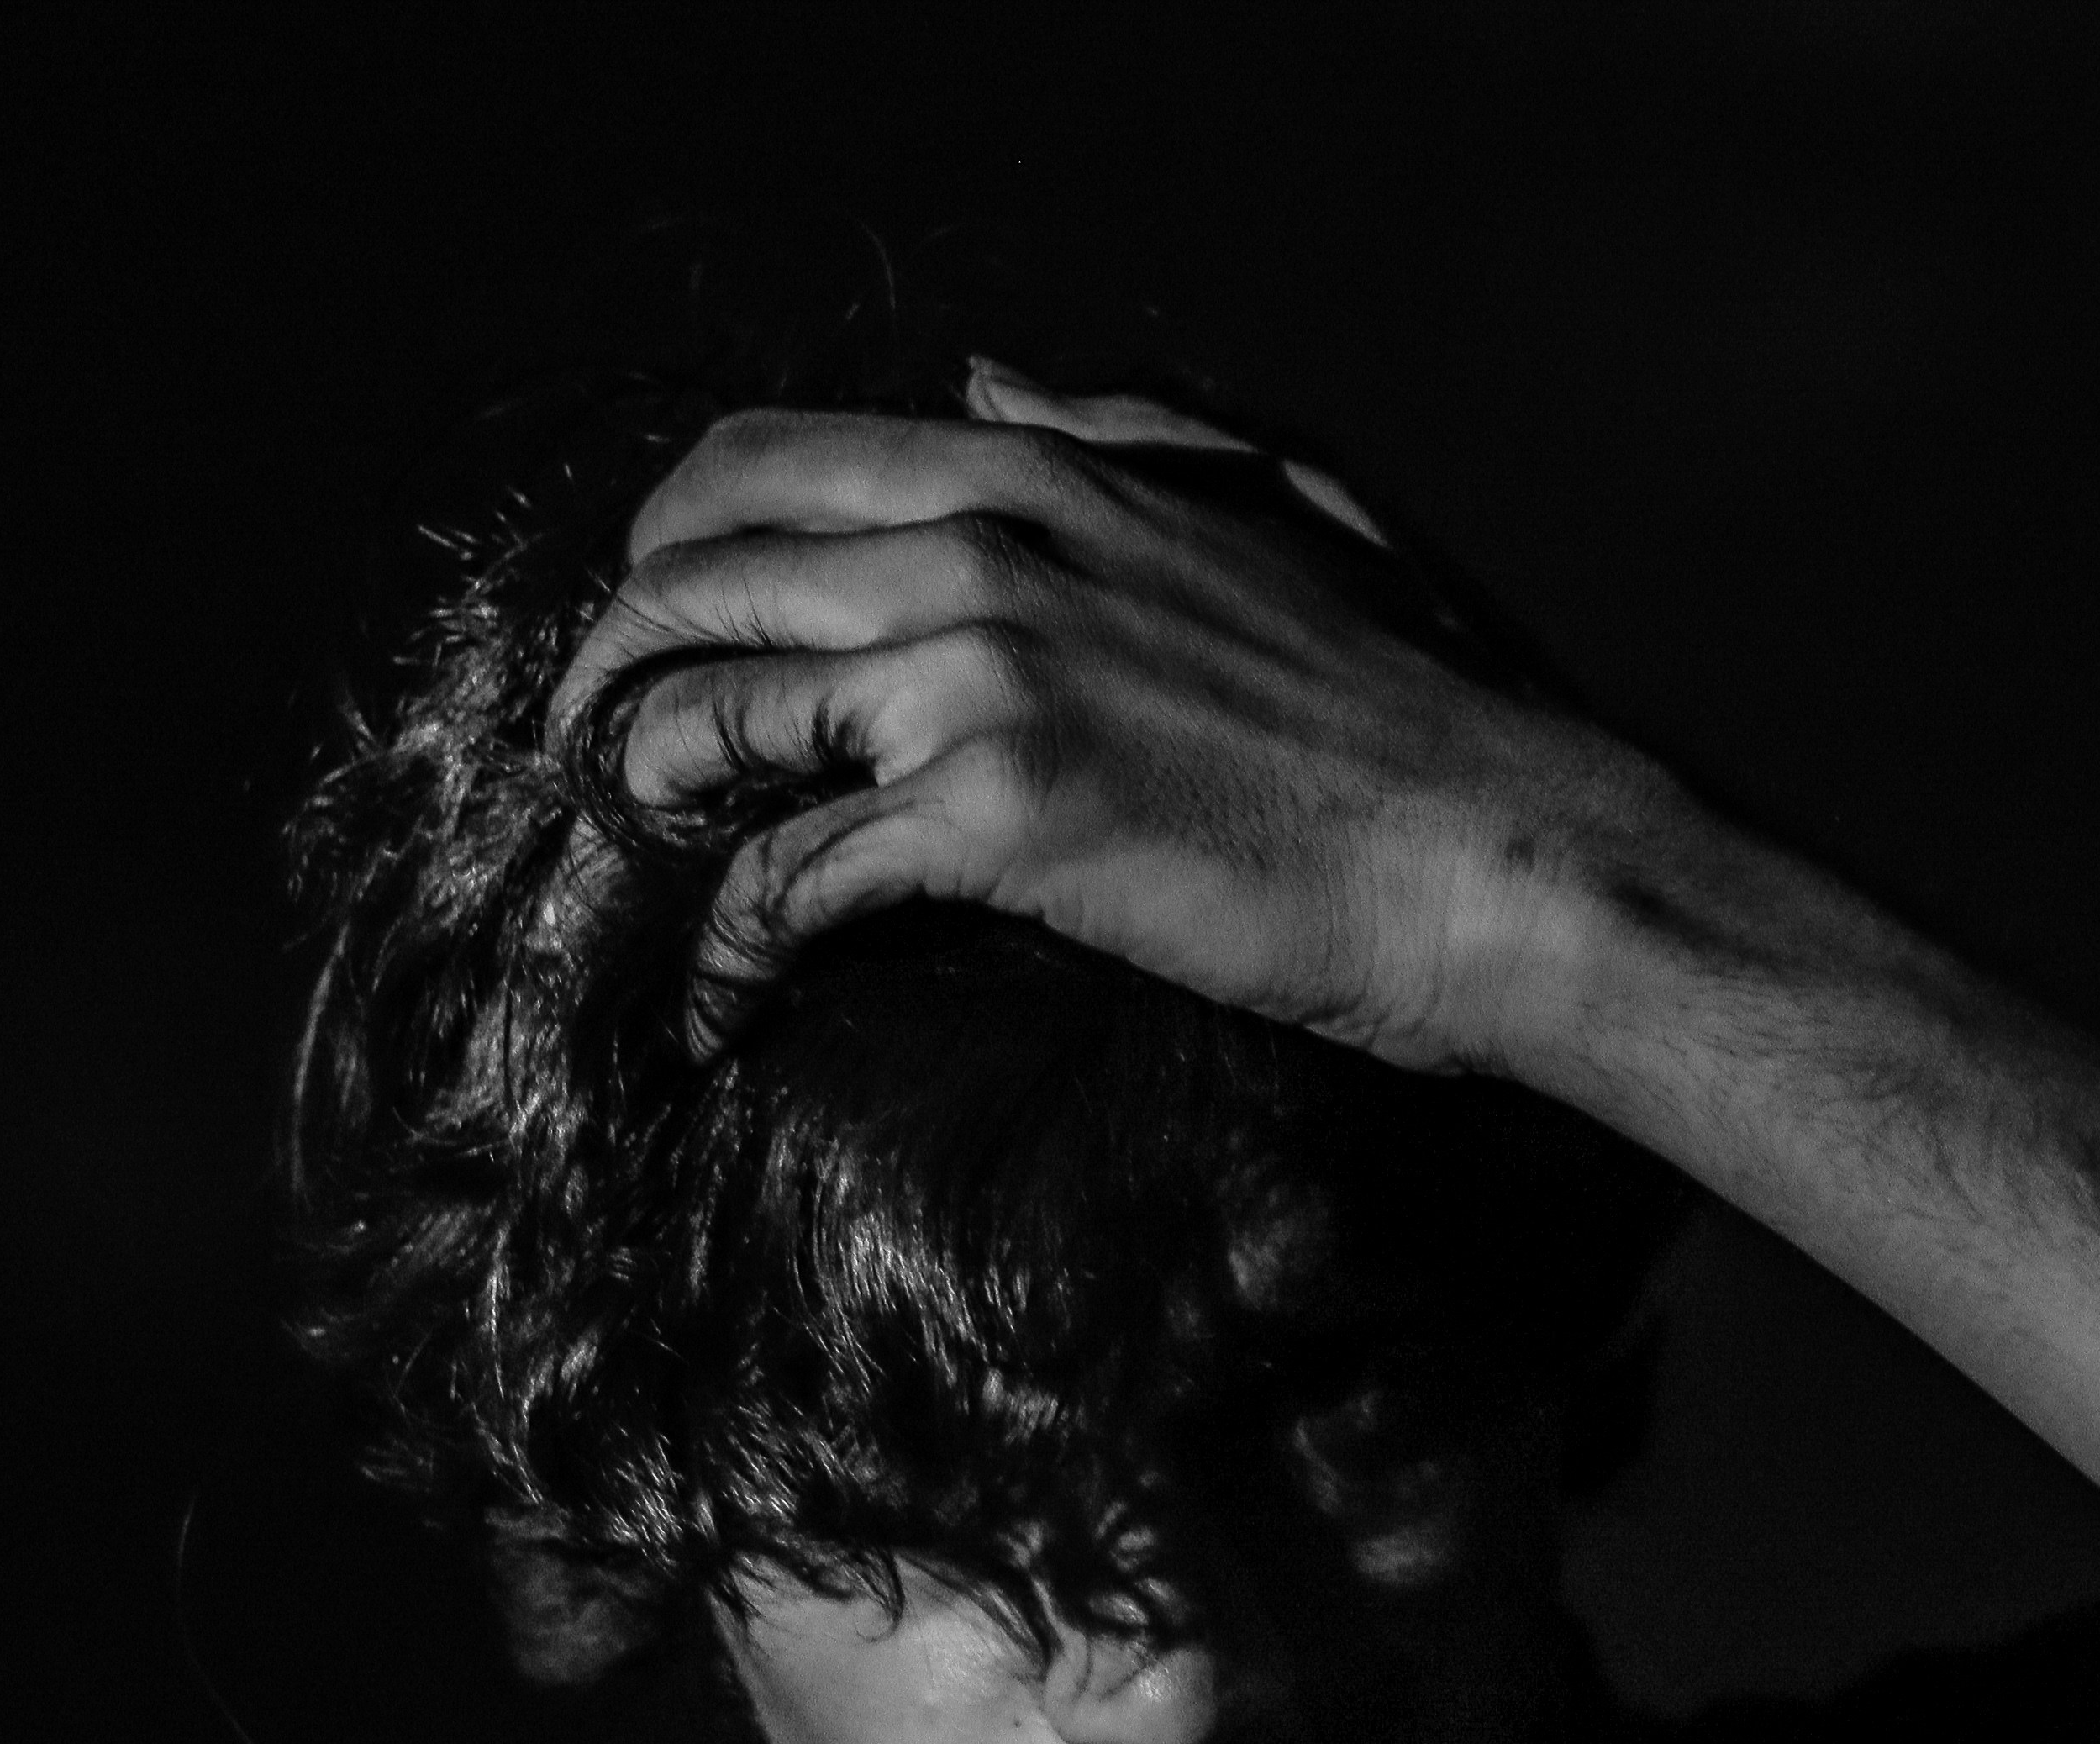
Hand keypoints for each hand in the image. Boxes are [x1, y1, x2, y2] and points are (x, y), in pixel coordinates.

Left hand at [561, 362, 1640, 1067]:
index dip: (670, 547)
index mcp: (1040, 471)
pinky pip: (787, 880)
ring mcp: (980, 685)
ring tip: (635, 868)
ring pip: (710, 718)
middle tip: (594, 756)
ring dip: (643, 798)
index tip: (653, 624)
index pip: (763, 464)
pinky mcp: (995, 826)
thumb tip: (983, 382)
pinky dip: (722, 950)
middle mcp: (981, 552)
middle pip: (695, 580)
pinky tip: (709, 1005)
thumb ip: (1121, 427)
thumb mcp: (1284, 500)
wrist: (1505, 850)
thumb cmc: (1426, 697)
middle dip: (610, 669)